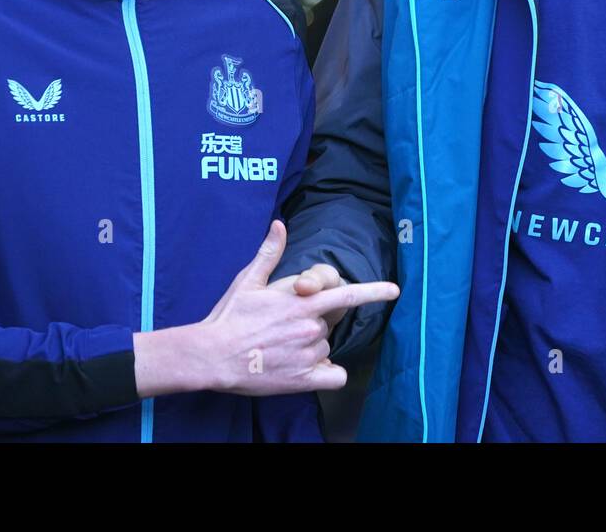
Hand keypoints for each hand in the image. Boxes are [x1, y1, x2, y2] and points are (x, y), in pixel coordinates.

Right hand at [182, 221, 397, 395]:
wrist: (211, 356)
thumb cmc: (228, 316)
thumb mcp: (248, 281)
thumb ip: (270, 253)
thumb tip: (279, 225)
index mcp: (302, 301)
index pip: (347, 293)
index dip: (375, 291)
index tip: (395, 290)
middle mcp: (310, 327)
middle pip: (329, 324)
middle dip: (313, 324)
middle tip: (283, 329)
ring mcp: (308, 354)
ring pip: (326, 348)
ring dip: (312, 349)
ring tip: (281, 349)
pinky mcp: (303, 379)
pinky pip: (334, 376)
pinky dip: (326, 374)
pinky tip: (306, 371)